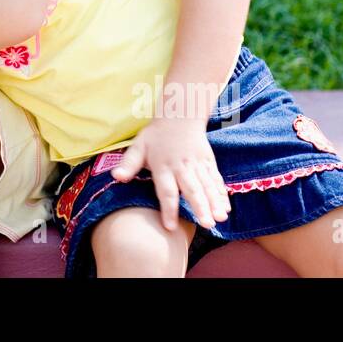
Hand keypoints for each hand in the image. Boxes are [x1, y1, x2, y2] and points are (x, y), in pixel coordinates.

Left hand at [111, 118, 230, 231]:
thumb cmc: (156, 135)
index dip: (168, 209)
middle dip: (200, 207)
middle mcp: (181, 167)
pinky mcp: (208, 161)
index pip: (166, 190)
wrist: (179, 115)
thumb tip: (116, 177)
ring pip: (207, 185)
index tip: (170, 226)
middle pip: (192, 189)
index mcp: (163, 166)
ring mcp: (197, 164)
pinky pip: (215, 179)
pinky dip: (221, 194)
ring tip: (220, 218)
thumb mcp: (138, 146)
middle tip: (206, 224)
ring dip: (214, 202)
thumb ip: (129, 164)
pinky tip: (226, 208)